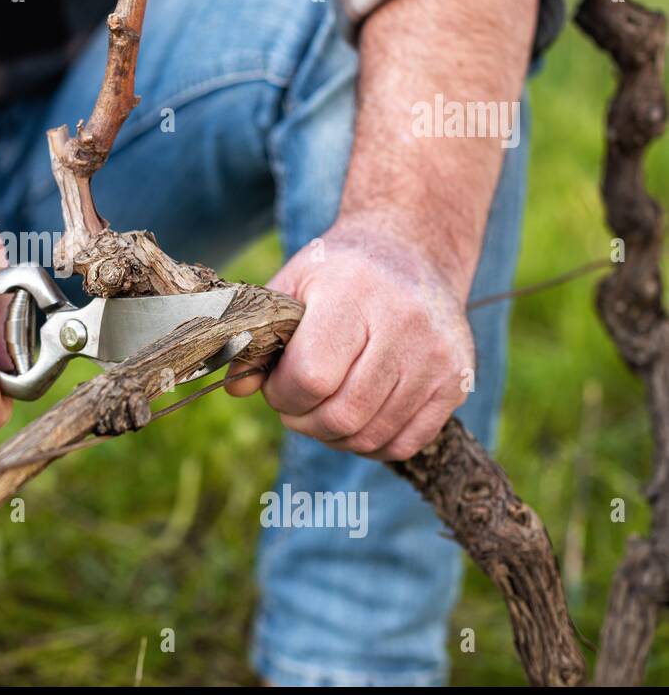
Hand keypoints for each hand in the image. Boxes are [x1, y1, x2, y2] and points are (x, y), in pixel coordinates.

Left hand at [226, 216, 474, 459]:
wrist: (413, 251)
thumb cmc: (339, 272)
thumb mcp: (291, 285)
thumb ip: (259, 336)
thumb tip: (237, 390)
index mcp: (354, 294)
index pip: (312, 376)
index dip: (282, 393)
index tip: (276, 383)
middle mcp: (405, 324)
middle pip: (342, 414)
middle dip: (303, 420)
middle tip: (295, 404)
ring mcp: (438, 357)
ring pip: (372, 435)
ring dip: (333, 436)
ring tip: (321, 409)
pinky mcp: (456, 382)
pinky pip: (406, 443)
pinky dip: (370, 443)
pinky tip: (355, 418)